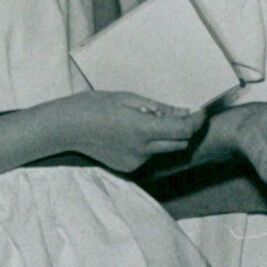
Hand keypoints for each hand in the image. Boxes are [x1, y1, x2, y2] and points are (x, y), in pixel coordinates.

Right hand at [60, 92, 204, 172]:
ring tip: (144, 122)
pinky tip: (130, 134)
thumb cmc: (94, 106)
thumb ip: (158, 108)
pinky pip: (148, 156)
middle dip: (184, 130)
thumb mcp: (128, 98)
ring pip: (163, 150)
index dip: (197, 121)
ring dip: (164, 137)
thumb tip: (182, 113)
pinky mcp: (128, 168)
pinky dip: (148, 145)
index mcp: (143, 129)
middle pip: (179, 144)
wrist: (66, 128)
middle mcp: (142, 150)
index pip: (184, 130)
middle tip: (177, 114)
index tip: (200, 112)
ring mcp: (135, 162)